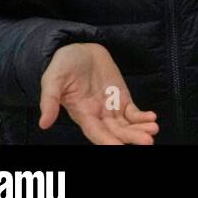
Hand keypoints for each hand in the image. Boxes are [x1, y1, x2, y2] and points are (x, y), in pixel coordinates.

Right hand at [39, 43, 157, 144]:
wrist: (79, 49)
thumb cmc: (63, 65)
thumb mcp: (52, 80)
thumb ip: (49, 101)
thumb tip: (43, 124)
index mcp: (81, 113)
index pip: (95, 132)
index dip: (107, 141)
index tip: (119, 147)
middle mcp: (97, 115)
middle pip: (116, 132)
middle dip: (131, 137)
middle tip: (148, 141)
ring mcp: (111, 107)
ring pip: (127, 124)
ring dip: (140, 129)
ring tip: (153, 129)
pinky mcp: (121, 97)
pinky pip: (133, 112)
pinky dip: (142, 116)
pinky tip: (152, 118)